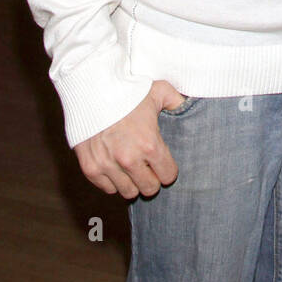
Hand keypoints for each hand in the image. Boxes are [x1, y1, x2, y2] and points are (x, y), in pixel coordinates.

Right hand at [73, 80, 185, 198]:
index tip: (163, 162)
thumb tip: (190, 107)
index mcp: (150, 144)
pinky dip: (112, 181)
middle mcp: (129, 159)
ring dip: (132, 182)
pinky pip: (108, 188)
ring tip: (132, 167)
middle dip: (152, 178)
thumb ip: (177, 102)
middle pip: (149, 189)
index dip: (167, 169)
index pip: (168, 176)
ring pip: (128, 192)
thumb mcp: (159, 91)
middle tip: (148, 166)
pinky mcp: (91, 168)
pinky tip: (115, 166)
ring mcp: (108, 165)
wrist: (92, 89)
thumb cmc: (128, 90)